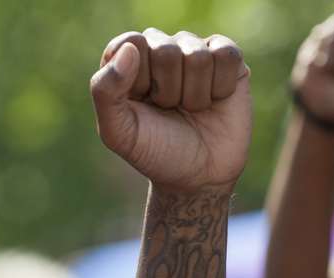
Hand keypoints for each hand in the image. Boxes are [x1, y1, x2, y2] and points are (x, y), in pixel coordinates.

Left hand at [91, 29, 251, 192]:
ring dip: (195, 95)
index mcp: (127, 58)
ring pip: (198, 56)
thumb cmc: (154, 151)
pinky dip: (221, 87)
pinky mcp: (227, 58)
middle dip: (169, 92)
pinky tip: (215, 100)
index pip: (131, 43)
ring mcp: (195, 50)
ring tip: (192, 110)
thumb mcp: (118, 132)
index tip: (142, 103)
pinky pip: (226, 55)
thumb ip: (105, 91)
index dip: (139, 80)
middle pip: (166, 50)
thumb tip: (130, 47)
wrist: (199, 177)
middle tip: (170, 110)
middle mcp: (160, 47)